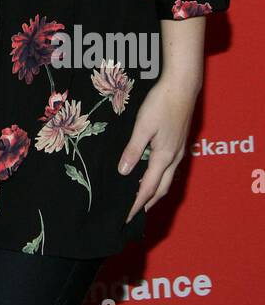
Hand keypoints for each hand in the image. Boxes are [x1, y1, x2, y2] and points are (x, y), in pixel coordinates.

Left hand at [118, 72, 200, 223]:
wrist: (182, 87)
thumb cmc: (161, 103)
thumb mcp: (142, 126)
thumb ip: (133, 149)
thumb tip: (123, 172)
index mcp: (164, 157)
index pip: (147, 188)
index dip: (136, 204)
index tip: (125, 217)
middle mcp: (174, 158)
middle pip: (160, 189)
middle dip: (146, 204)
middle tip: (132, 215)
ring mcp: (178, 152)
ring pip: (166, 180)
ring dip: (153, 193)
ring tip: (139, 200)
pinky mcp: (178, 144)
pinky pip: (168, 170)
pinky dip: (158, 179)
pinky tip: (149, 176)